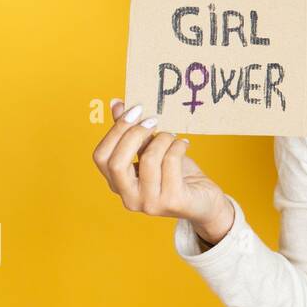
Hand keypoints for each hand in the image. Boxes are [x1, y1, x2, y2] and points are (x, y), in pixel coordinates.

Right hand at [91, 99, 231, 240]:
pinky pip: (172, 162)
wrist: (205, 201)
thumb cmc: (176, 174)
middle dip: (135, 134)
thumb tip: (116, 103)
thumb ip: (132, 132)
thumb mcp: (151, 150)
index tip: (136, 110)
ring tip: (173, 136)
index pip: (101, 157)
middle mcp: (129, 198)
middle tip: (154, 120)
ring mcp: (150, 203)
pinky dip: (178, 146)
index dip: (116, 130)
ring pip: (149, 160)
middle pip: (117, 162)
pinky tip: (184, 144)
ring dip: (163, 139)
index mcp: (118, 184)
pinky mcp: (172, 201)